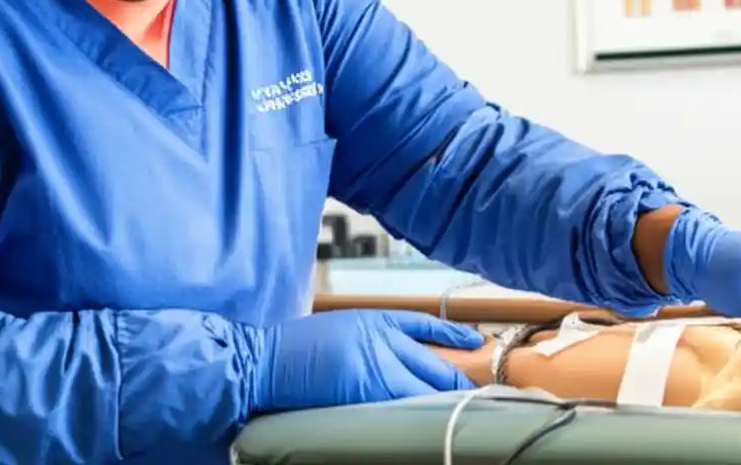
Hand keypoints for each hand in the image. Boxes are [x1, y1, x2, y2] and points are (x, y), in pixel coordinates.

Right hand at [251, 309, 483, 413]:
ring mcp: (372, 367)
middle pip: (431, 363)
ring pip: (422, 388)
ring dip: (440, 400)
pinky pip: (399, 407)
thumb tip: (408, 359)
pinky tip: (427, 421)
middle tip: (474, 392)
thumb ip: (375, 339)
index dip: (454, 335)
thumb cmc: (297, 349)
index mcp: (373, 319)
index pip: (425, 323)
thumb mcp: (343, 329)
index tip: (476, 343)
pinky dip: (414, 414)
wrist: (263, 361)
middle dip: (454, 380)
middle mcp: (378, 339)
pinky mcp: (361, 393)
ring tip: (458, 411)